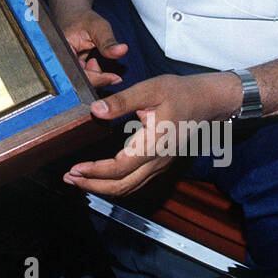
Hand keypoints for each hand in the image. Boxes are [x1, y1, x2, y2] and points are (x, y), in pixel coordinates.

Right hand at [56, 7, 127, 87]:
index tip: (115, 78)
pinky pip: (81, 79)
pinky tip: (92, 62)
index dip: (96, 79)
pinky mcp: (69, 70)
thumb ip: (108, 41)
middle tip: (104, 66)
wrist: (74, 17)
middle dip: (96, 78)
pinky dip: (91, 75)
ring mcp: (64, 67)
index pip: (77, 74)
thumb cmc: (84, 19)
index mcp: (60, 51)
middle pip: (78, 83)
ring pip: (80, 83)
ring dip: (93, 76)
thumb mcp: (98, 27)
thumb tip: (122, 50)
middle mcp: (59, 62)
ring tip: (94, 59)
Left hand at [63, 72, 238, 196]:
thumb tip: (95, 110)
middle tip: (69, 179)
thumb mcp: (150, 89)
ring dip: (102, 187)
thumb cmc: (180, 93)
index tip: (75, 169)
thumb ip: (122, 101)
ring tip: (79, 180)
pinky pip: (136, 182)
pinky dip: (116, 184)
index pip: (120, 168)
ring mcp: (160, 164)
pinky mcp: (160, 162)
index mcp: (153, 144)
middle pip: (122, 186)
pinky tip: (101, 177)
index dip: (95, 172)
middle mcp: (157, 160)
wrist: (208, 101)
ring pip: (129, 187)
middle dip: (93, 186)